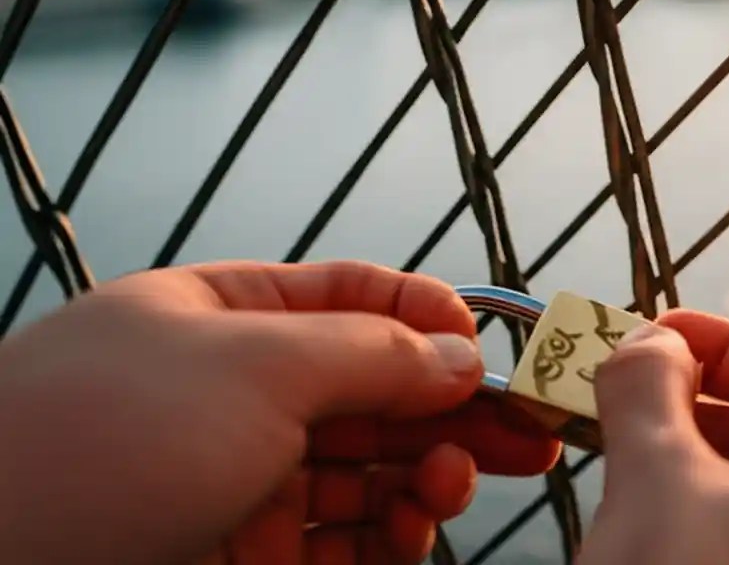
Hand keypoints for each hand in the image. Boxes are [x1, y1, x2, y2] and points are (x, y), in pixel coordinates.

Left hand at [0, 260, 559, 564]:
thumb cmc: (92, 442)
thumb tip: (460, 349)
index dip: (433, 319)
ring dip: (429, 474)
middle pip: (378, 391)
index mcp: (229, 318)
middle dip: (454, 407)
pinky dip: (393, 536)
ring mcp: (244, 480)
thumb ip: (372, 353)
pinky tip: (415, 530)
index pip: (358, 299)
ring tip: (457, 482)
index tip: (496, 349)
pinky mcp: (249, 557)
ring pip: (370, 471)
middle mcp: (241, 395)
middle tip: (527, 430)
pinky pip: (347, 541)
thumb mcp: (252, 367)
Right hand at [579, 311, 728, 564]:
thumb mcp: (659, 483)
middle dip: (693, 408)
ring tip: (622, 462)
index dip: (714, 344)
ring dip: (693, 465)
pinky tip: (655, 528)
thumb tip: (648, 345)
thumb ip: (649, 392)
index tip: (647, 335)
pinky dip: (712, 520)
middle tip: (618, 400)